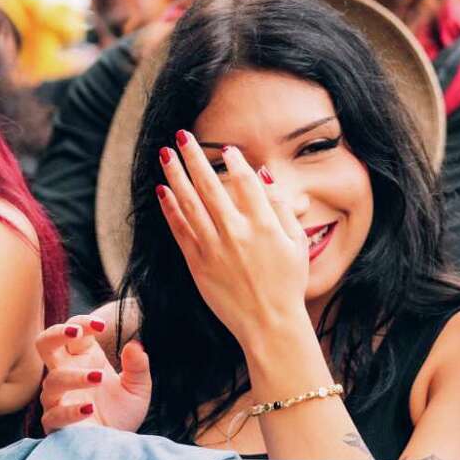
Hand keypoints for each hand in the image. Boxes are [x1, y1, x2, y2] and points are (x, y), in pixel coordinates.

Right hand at [35, 317, 150, 431]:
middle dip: (56, 333)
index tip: (102, 325)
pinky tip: (89, 408)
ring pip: (52, 380)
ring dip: (75, 377)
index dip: (83, 323)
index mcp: (85, 359)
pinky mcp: (55, 422)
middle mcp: (67, 374)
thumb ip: (138, 366)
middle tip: (76, 332)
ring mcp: (58, 398)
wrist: (117, 445)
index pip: (74, 332)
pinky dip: (71, 410)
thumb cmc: (123, 412)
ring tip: (99, 377)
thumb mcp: (138, 387)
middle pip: (45, 345)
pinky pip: (54, 413)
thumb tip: (135, 344)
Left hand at [158, 132, 308, 346]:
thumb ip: (280, 209)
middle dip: (194, 157)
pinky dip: (170, 208)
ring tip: (166, 155)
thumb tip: (264, 179)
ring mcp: (213, 247)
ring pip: (189, 203)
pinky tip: (162, 191)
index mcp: (263, 224)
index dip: (233, 162)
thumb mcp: (297, 243)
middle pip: (209, 185)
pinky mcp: (197, 263)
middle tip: (182, 136)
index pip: (244, 182)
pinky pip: (180, 229)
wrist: (269, 322)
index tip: (225, 148)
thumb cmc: (287, 283)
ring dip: (175, 176)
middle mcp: (236, 231)